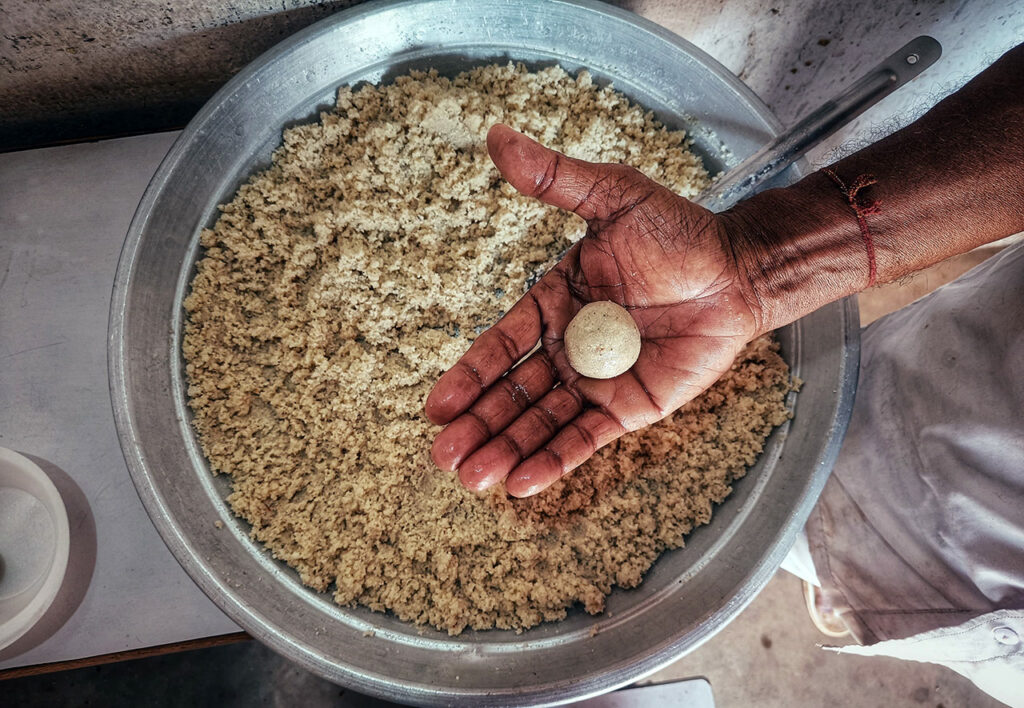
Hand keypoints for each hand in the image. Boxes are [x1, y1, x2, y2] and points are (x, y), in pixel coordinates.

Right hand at [425, 125, 763, 497]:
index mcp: (553, 303)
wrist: (737, 271)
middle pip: (514, 393)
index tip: (436, 406)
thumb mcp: (613, 198)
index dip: (470, 375)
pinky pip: (587, 438)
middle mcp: (568, 347)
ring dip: (506, 450)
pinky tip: (523, 483)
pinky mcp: (631, 407)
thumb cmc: (679, 232)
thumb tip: (497, 136)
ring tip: (472, 477)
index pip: (502, 345)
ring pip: (543, 422)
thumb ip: (556, 181)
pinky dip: (556, 460)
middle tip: (445, 458)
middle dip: (479, 426)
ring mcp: (597, 381)